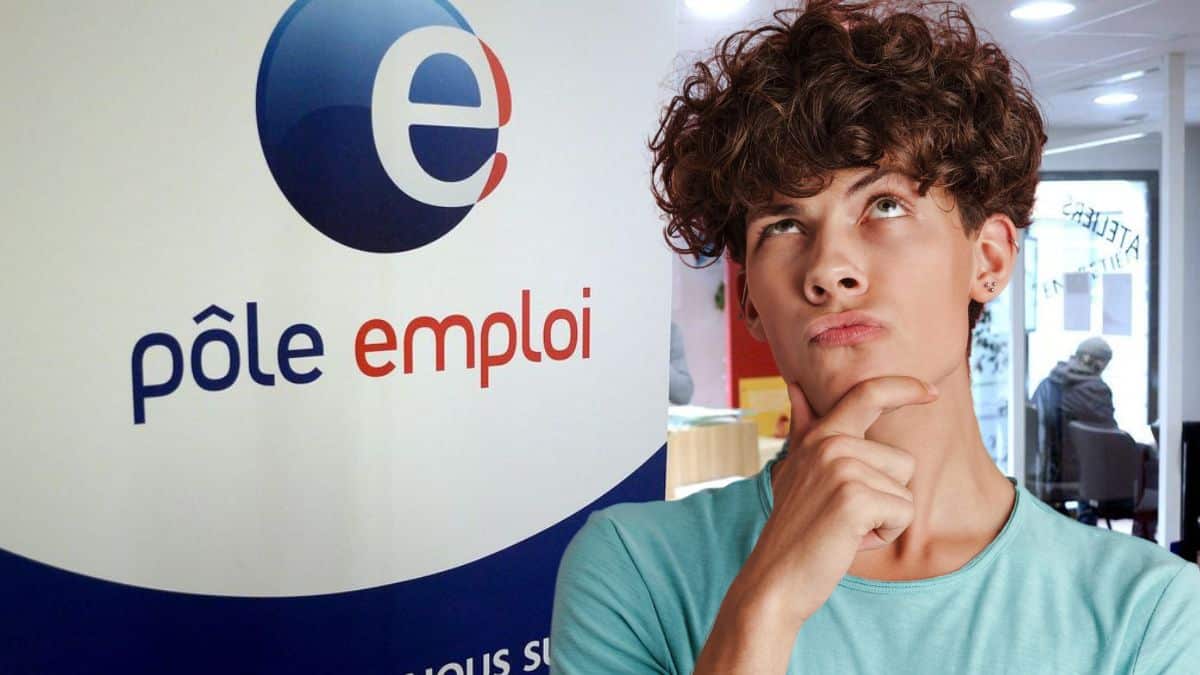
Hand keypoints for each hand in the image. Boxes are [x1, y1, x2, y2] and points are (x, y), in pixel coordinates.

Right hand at [737, 375, 937, 626]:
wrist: (776, 578)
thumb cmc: (795, 528)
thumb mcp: (795, 470)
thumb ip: (803, 427)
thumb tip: (796, 386)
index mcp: (819, 435)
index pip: (868, 394)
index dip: (905, 387)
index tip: (932, 392)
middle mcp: (829, 443)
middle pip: (902, 462)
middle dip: (885, 497)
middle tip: (843, 516)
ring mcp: (841, 467)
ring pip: (905, 490)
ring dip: (884, 518)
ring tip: (844, 527)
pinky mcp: (854, 498)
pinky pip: (904, 513)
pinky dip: (884, 534)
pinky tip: (851, 540)